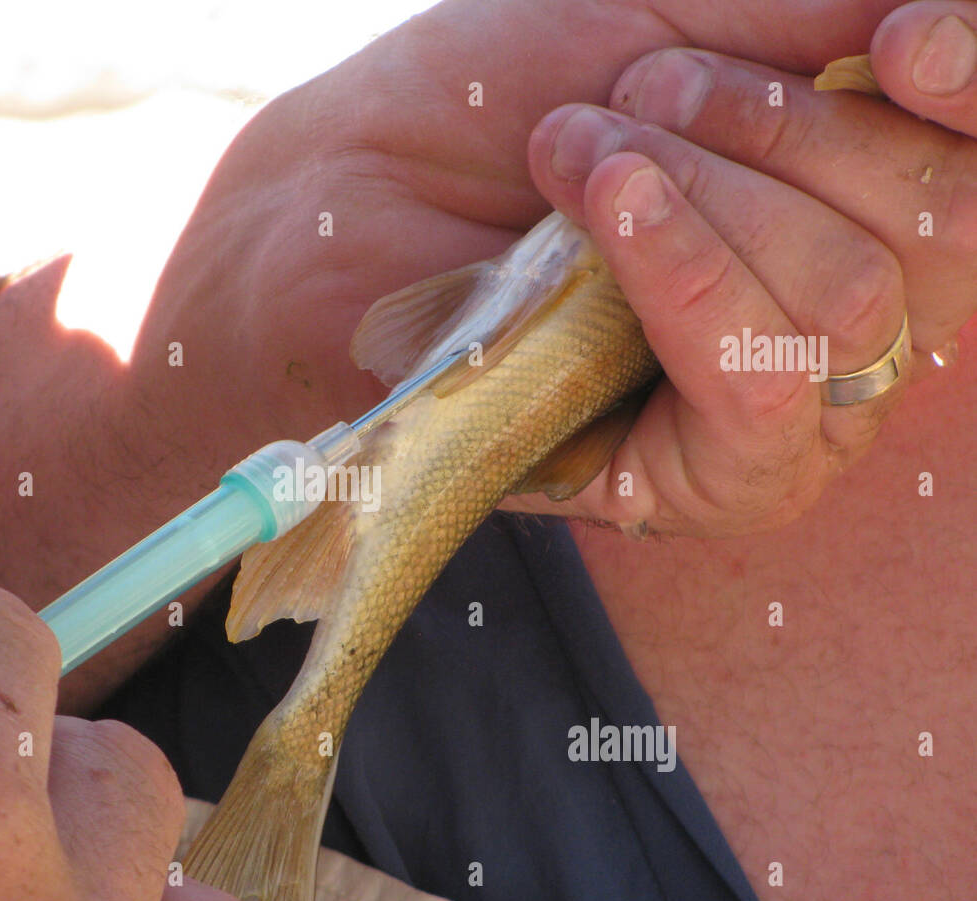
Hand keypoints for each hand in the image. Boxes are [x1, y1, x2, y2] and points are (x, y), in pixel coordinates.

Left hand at [513, 0, 976, 534]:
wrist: (351, 202)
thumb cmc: (499, 107)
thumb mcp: (664, 19)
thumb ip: (808, 24)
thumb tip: (933, 17)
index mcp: (856, 207)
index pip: (973, 176)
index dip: (967, 96)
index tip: (907, 40)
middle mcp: (846, 324)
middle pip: (932, 235)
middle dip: (784, 131)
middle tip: (643, 90)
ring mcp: (785, 418)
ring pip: (851, 304)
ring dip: (715, 192)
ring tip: (586, 146)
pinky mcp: (702, 488)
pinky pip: (757, 387)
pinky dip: (690, 274)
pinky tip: (611, 209)